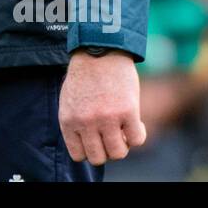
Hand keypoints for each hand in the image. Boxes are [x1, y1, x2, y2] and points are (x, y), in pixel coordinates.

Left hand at [58, 50, 145, 165]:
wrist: (100, 50)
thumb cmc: (86, 75)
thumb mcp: (70, 100)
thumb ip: (76, 123)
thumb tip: (87, 145)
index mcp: (68, 120)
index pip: (79, 155)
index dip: (91, 149)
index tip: (97, 139)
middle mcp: (85, 122)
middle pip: (99, 158)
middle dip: (107, 149)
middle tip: (112, 135)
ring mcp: (106, 119)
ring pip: (119, 153)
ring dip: (123, 144)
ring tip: (123, 129)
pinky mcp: (127, 112)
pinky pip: (137, 140)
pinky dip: (139, 134)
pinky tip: (136, 122)